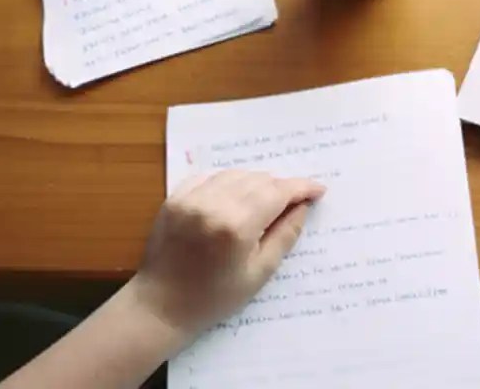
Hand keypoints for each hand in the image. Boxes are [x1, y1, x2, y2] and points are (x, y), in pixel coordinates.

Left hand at [131, 169, 325, 334]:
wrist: (161, 305)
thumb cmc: (214, 297)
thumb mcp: (259, 273)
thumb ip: (284, 235)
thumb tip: (302, 207)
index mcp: (237, 226)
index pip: (277, 192)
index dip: (301, 188)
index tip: (318, 190)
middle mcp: (213, 205)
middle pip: (258, 180)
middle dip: (279, 187)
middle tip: (292, 203)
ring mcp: (190, 199)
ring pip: (235, 174)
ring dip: (254, 183)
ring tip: (263, 202)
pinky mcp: (174, 198)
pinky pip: (209, 177)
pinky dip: (227, 182)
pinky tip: (233, 197)